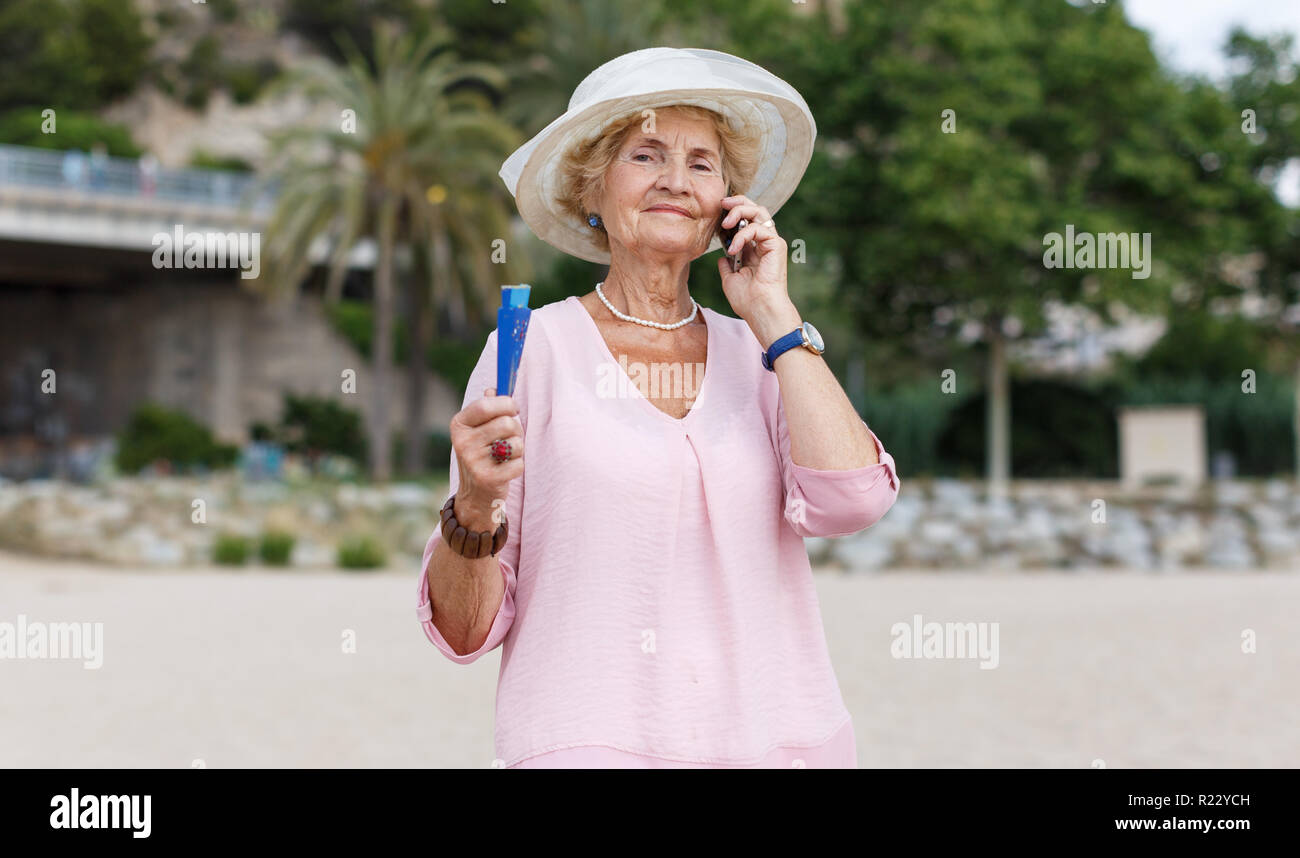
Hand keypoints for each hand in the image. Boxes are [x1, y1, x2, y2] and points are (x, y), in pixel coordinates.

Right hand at [449, 387, 522, 528]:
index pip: (487, 404)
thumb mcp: (478, 430)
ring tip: (505, 456)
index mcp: (459, 424)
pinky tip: (505, 471)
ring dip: (518, 449)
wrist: (475, 494)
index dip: (507, 404)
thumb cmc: (482, 454)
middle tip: (508, 439)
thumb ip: (486, 409)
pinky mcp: (488, 478)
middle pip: (507, 423)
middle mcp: (462, 442)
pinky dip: (518, 466)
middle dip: (516, 429)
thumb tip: (494, 389)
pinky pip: (519, 463)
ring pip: (516, 442)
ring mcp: (473, 461)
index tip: (513, 409)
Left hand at [715, 194, 799, 344]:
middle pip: (755, 209)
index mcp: (754, 248)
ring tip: (726, 224)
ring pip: (760, 212)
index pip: (745, 219)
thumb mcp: (729, 279)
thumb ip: (726, 265)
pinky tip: (734, 249)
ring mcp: (772, 242)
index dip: (731, 212)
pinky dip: (744, 234)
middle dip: (737, 202)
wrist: (760, 311)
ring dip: (740, 212)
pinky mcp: (777, 245)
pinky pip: (759, 228)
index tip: (715, 214)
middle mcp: (764, 242)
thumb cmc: (747, 300)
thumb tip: (720, 256)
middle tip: (721, 204)